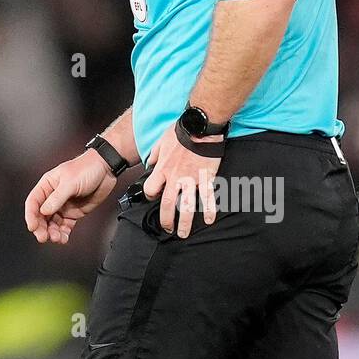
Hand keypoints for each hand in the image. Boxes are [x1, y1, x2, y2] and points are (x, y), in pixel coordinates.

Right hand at [24, 149, 119, 243]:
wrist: (106, 170)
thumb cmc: (87, 168)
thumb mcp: (70, 182)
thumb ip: (57, 197)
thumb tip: (44, 211)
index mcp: (47, 185)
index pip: (33, 203)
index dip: (31, 216)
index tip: (32, 227)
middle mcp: (53, 197)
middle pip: (41, 216)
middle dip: (41, 228)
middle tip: (43, 237)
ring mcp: (63, 206)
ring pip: (52, 223)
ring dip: (52, 232)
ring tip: (56, 238)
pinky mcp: (74, 213)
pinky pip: (65, 226)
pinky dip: (63, 233)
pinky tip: (63, 238)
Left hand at [144, 123, 222, 238]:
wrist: (200, 126)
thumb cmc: (181, 131)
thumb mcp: (161, 141)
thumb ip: (154, 154)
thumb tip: (150, 162)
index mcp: (162, 169)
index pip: (151, 189)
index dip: (151, 195)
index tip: (154, 198)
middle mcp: (175, 178)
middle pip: (166, 205)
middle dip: (166, 220)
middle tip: (168, 228)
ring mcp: (191, 180)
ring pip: (185, 207)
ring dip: (184, 223)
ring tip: (183, 233)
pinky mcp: (206, 178)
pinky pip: (207, 198)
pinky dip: (208, 211)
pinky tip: (208, 221)